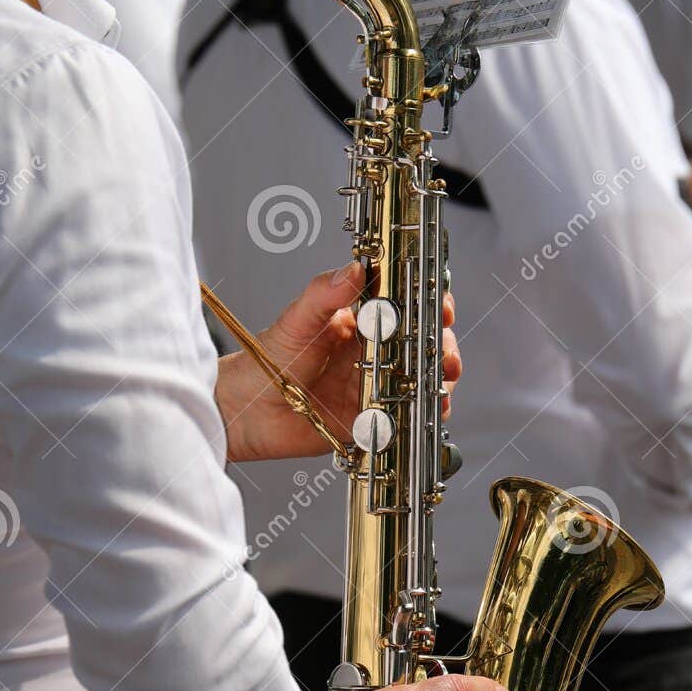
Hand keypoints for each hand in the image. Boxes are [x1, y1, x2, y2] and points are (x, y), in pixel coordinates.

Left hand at [214, 264, 461, 463]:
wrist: (247, 411)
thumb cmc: (267, 361)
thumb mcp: (297, 321)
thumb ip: (324, 295)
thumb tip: (354, 269)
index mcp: (359, 324)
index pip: (405, 308)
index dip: (429, 305)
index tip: (440, 305)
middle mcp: (372, 355)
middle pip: (422, 347)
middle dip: (442, 346)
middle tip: (444, 350)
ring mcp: (374, 388)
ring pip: (419, 381)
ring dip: (437, 381)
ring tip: (439, 380)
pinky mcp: (370, 421)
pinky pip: (404, 418)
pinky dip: (420, 415)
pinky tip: (423, 410)